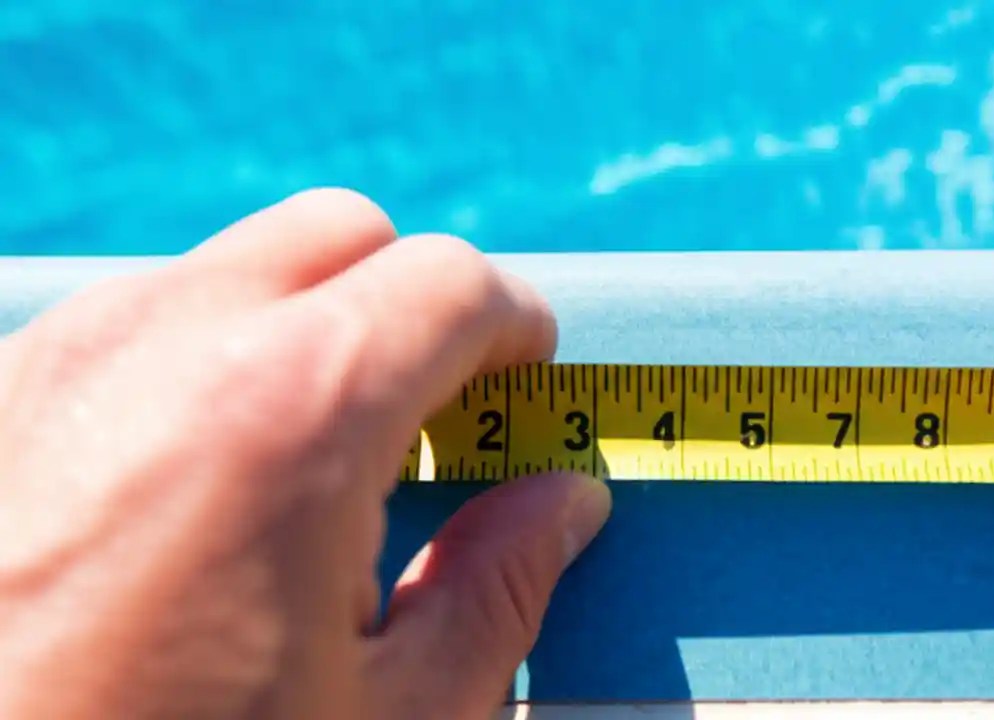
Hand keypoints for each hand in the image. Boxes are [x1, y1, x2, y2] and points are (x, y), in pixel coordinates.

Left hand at [0, 189, 610, 719]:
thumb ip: (496, 589)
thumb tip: (560, 505)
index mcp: (293, 417)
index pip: (450, 283)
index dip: (514, 323)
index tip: (526, 371)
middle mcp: (165, 347)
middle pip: (345, 235)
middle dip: (412, 302)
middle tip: (434, 411)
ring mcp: (65, 359)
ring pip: (236, 265)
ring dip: (306, 323)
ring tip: (315, 457)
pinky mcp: (0, 394)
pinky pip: (138, 320)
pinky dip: (205, 356)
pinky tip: (206, 476)